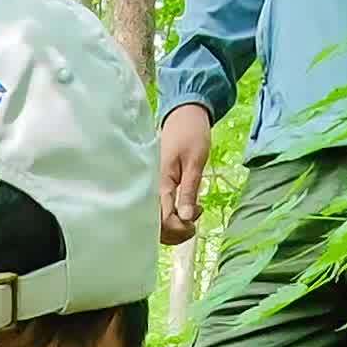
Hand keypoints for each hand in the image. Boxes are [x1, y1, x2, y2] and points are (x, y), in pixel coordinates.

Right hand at [159, 104, 210, 243]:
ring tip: (192, 213)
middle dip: (176, 233)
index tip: (194, 224)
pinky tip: (185, 209)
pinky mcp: (155, 189)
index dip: (179, 229)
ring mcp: (151, 190)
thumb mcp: (195, 162)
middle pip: (156, 227)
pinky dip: (172, 219)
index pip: (163, 221)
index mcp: (159, 184)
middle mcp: (151, 190)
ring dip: (174, 228)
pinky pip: (159, 213)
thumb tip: (187, 219)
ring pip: (156, 223)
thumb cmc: (191, 133)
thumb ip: (189, 190)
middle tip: (194, 222)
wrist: (183, 114)